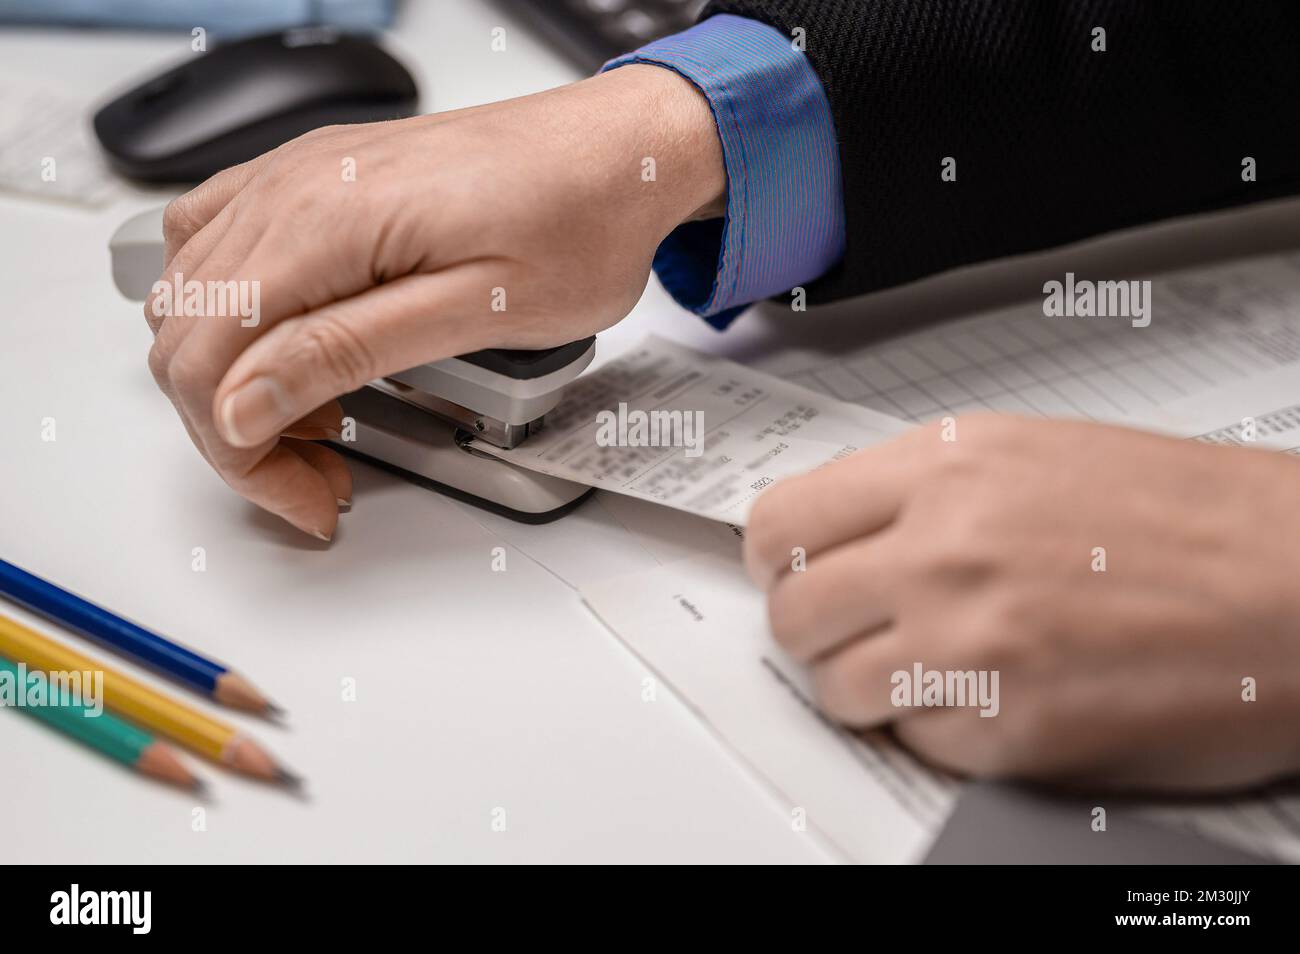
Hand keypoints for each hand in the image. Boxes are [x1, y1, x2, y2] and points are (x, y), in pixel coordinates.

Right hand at [146, 66, 723, 538]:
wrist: (617, 153)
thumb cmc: (578, 221)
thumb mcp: (478, 311)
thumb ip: (348, 352)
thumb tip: (244, 404)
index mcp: (325, 222)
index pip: (204, 363)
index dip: (243, 456)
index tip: (309, 496)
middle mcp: (294, 186)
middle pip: (184, 335)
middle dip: (236, 429)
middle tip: (320, 472)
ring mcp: (300, 174)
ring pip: (193, 295)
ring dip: (237, 375)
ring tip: (322, 414)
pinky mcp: (320, 178)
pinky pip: (225, 245)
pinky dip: (241, 314)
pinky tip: (300, 345)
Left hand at [744, 414, 1299, 791]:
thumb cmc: (1192, 519)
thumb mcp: (1034, 455)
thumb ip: (921, 490)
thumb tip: (840, 532)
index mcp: (948, 468)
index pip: (782, 523)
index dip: (779, 560)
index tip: (793, 576)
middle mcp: (945, 550)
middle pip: (792, 613)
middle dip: (819, 630)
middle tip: (862, 630)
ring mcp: (971, 643)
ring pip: (837, 688)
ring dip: (873, 687)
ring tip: (939, 667)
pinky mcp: (1008, 730)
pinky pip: (915, 742)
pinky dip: (942, 730)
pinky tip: (999, 696)